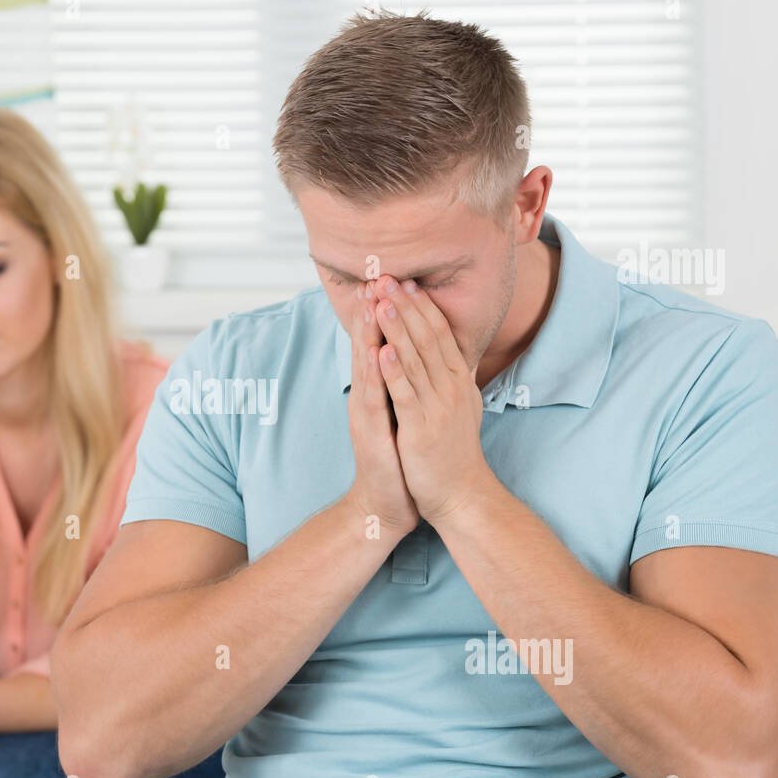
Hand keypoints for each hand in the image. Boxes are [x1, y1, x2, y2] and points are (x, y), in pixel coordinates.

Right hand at [342, 280, 419, 540]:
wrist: (387, 502)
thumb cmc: (398, 459)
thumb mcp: (402, 413)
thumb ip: (402, 385)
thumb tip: (411, 359)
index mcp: (378, 389)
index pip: (378, 341)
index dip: (381, 311)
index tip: (387, 279)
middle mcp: (368, 396)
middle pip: (366, 344)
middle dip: (370, 310)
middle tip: (373, 275)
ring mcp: (367, 413)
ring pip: (366, 365)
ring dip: (367, 332)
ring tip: (370, 300)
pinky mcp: (373, 432)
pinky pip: (375, 398)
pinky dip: (375, 373)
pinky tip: (376, 351)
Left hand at [370, 274, 490, 527]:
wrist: (461, 497)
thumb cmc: (453, 454)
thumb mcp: (457, 408)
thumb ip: (451, 380)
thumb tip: (447, 354)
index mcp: (459, 382)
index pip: (442, 334)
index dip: (423, 307)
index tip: (407, 281)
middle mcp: (453, 388)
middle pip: (428, 338)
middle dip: (407, 306)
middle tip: (389, 277)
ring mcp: (438, 407)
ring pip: (416, 359)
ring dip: (398, 328)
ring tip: (382, 300)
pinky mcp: (422, 428)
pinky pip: (406, 393)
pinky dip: (394, 370)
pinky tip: (382, 348)